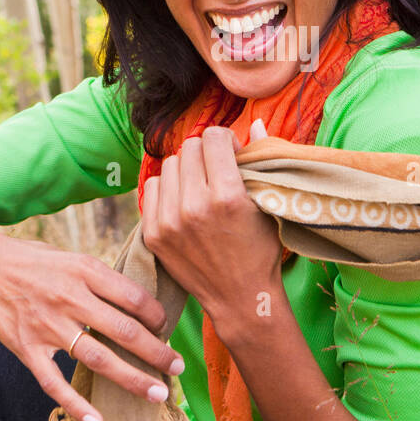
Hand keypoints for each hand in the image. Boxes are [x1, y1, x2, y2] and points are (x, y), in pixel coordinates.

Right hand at [0, 234, 184, 420]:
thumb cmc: (33, 259)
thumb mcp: (72, 257)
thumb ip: (101, 278)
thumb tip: (138, 300)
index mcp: (86, 270)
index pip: (135, 297)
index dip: (158, 316)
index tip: (166, 327)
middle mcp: (70, 298)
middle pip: (125, 331)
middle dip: (158, 353)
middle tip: (178, 367)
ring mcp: (48, 326)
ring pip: (99, 359)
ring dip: (133, 379)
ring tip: (158, 393)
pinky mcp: (27, 348)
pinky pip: (54, 383)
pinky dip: (76, 406)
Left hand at [141, 120, 281, 333]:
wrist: (239, 297)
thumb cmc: (260, 249)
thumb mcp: (268, 205)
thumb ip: (260, 161)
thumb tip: (258, 122)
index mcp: (227, 195)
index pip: (213, 137)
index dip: (226, 141)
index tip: (233, 156)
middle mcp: (195, 205)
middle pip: (190, 147)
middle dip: (206, 154)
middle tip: (217, 172)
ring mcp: (170, 220)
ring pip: (170, 164)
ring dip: (186, 169)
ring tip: (200, 187)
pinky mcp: (153, 233)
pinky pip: (152, 186)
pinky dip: (168, 188)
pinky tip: (183, 200)